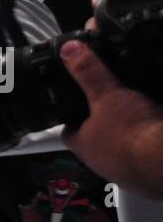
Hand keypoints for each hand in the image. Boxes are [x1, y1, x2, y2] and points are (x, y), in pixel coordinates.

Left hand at [60, 0, 162, 197]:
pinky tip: (152, 124)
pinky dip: (145, 138)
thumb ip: (89, 72)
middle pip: (95, 139)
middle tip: (111, 105)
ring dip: (126, 132)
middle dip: (102, 123)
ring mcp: (125, 168)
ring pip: (120, 146)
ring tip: (135, 112)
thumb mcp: (107, 94)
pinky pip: (142, 151)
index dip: (71, 117)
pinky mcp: (146, 171)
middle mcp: (101, 161)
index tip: (75, 104)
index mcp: (84, 145)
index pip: (68, 131)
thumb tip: (69, 51)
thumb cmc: (133, 135)